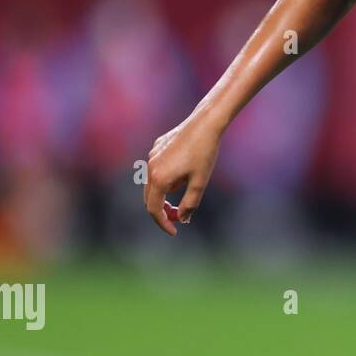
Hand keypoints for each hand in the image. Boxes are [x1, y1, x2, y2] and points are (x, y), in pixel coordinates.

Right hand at [144, 115, 221, 235]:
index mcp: (159, 178)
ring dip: (165, 194)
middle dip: (163, 210)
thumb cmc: (205, 153)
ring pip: (153, 183)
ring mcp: (152, 156)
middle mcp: (150, 167)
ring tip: (187, 187)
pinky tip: (185, 171)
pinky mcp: (157, 147)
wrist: (205, 124)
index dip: (163, 223)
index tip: (174, 232)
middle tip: (180, 217)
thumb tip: (182, 219)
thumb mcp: (200, 182)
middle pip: (150, 198)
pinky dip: (167, 177)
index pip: (154, 209)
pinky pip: (158, 168)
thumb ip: (190, 204)